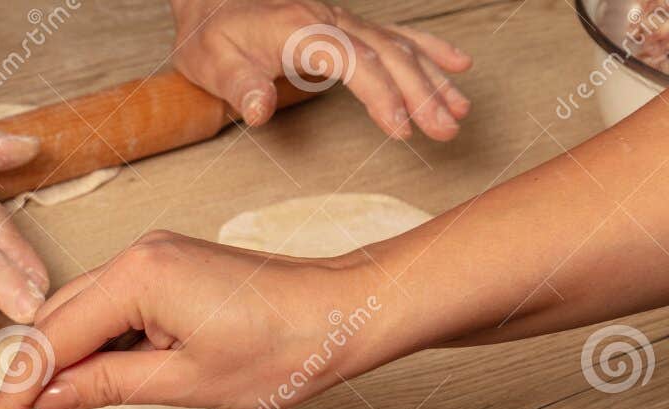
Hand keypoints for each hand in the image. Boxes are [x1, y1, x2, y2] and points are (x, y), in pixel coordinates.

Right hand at [0, 230, 384, 408]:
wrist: (347, 312)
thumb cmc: (287, 345)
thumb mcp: (185, 382)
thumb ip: (105, 385)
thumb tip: (48, 397)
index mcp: (137, 277)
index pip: (53, 340)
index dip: (17, 389)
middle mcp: (137, 254)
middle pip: (57, 318)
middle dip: (32, 373)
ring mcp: (152, 257)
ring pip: (81, 311)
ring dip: (66, 359)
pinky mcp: (168, 267)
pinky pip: (111, 305)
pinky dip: (97, 343)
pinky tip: (98, 377)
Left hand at [169, 0, 471, 139]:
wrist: (212, 1)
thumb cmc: (212, 36)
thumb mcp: (213, 64)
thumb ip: (240, 88)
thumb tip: (259, 113)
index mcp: (301, 29)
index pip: (354, 63)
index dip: (381, 96)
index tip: (401, 129)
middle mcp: (331, 20)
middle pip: (389, 56)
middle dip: (422, 95)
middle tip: (445, 131)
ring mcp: (344, 21)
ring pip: (401, 47)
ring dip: (433, 80)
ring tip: (460, 114)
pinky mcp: (348, 27)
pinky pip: (398, 35)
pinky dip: (430, 49)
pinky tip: (460, 66)